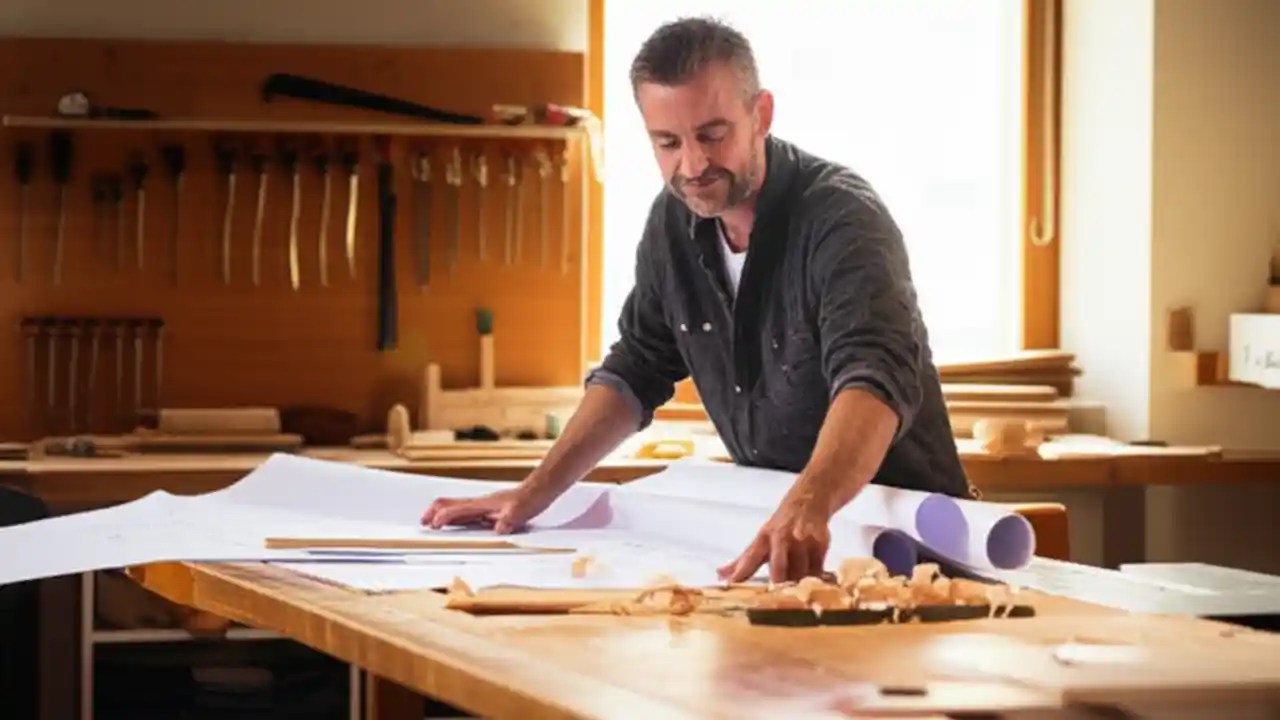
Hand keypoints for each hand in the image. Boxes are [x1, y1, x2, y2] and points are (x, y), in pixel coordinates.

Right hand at [420, 485, 555, 534]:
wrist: (540, 489)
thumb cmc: (531, 499)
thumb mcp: (521, 512)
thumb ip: (509, 520)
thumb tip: (499, 529)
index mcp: (483, 504)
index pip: (455, 508)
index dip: (442, 517)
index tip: (432, 526)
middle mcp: (480, 503)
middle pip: (449, 504)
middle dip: (434, 513)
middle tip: (423, 524)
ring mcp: (484, 505)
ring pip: (456, 508)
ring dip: (443, 515)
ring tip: (434, 525)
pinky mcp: (490, 508)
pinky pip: (467, 512)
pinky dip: (456, 518)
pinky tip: (458, 525)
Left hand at [717, 485, 831, 583]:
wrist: (808, 501)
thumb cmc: (781, 526)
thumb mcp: (761, 539)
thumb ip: (742, 561)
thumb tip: (719, 575)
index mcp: (763, 538)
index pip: (750, 558)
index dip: (740, 573)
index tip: (731, 586)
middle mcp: (782, 537)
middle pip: (779, 569)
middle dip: (778, 585)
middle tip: (776, 601)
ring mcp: (802, 539)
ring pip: (800, 573)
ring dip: (798, 585)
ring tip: (796, 591)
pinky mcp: (821, 542)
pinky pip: (818, 569)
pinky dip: (815, 579)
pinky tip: (813, 583)